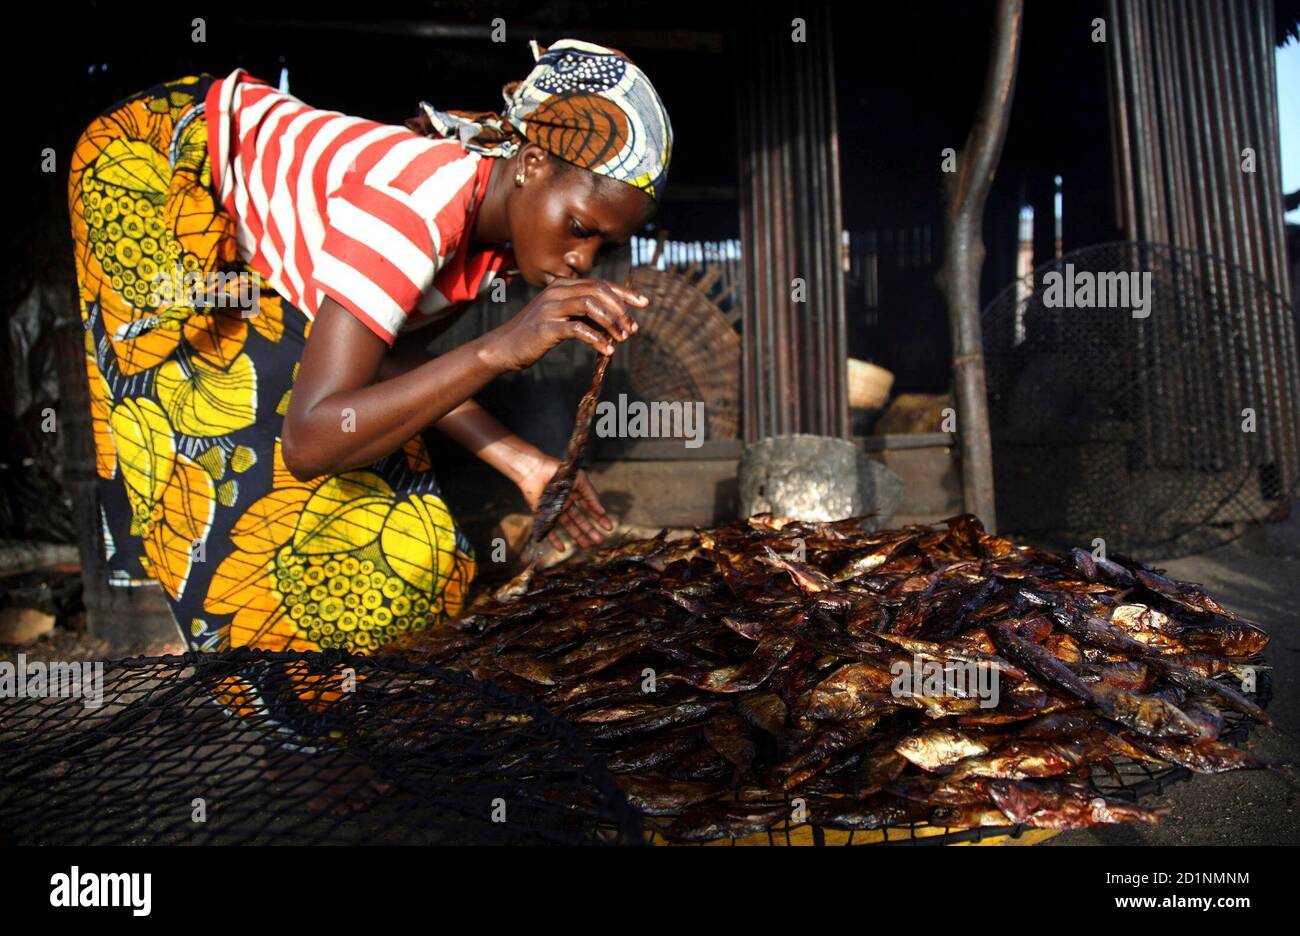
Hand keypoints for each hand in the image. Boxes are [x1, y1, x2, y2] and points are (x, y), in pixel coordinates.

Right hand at [485, 277, 647, 371]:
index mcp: (563, 286)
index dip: (624, 293)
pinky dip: (597, 339)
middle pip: (599, 292)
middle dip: (621, 310)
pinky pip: (579, 329)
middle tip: (632, 329)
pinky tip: (607, 351)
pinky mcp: (547, 327)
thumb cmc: (536, 334)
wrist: (504, 347)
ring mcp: (551, 308)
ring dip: (612, 323)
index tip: (644, 303)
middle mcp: (557, 291)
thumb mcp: (562, 318)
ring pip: (591, 306)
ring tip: (622, 339)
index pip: (600, 284)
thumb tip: (615, 320)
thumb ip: (584, 314)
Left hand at [516, 452, 614, 549]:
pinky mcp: (543, 515)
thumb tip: (602, 511)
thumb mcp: (580, 480)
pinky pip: (549, 530)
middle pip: (580, 520)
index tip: (608, 527)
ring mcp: (555, 510)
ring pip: (568, 526)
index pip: (590, 508)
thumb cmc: (559, 471)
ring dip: (578, 536)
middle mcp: (566, 503)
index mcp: (575, 493)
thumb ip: (591, 496)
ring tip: (587, 546)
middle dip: (590, 530)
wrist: (536, 470)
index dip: (599, 518)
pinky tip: (562, 549)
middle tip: (600, 541)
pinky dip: (555, 540)